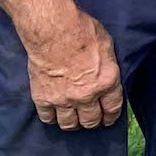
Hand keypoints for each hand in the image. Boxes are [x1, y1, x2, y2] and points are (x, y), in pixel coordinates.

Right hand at [24, 8, 122, 131]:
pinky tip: (55, 113)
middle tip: (91, 119)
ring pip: (69, 124)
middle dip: (93, 122)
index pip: (112, 109)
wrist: (54, 31)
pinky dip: (52, 118)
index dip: (111, 117)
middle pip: (91, 121)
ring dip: (73, 123)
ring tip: (74, 119)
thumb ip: (107, 67)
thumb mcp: (107, 46)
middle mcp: (86, 95)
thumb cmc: (83, 32)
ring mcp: (64, 99)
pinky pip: (48, 118)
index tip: (108, 120)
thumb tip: (106, 76)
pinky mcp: (43, 98)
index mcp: (106, 82)